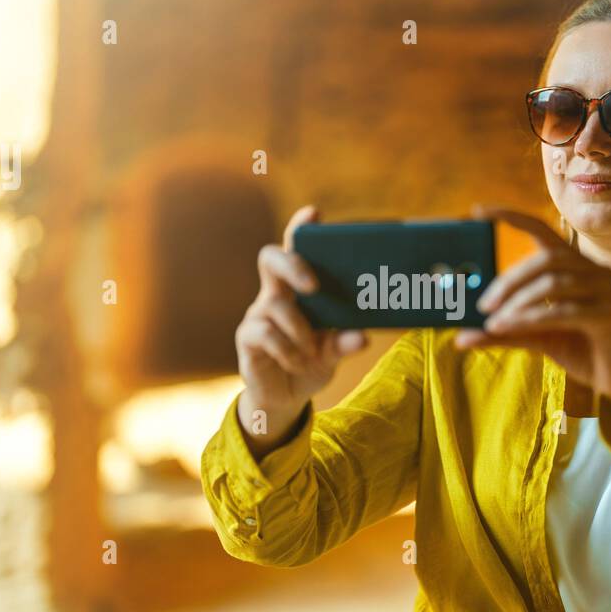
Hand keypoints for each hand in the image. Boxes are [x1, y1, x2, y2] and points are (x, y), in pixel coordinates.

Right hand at [235, 205, 367, 452]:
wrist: (284, 398)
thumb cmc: (310, 362)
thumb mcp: (333, 352)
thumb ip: (344, 341)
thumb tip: (362, 337)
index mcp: (297, 288)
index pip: (295, 249)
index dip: (301, 229)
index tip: (314, 213)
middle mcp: (274, 294)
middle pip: (270, 258)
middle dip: (293, 264)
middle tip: (313, 285)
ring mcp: (258, 314)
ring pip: (275, 305)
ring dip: (300, 330)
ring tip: (313, 352)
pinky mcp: (247, 337)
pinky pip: (266, 334)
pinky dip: (289, 350)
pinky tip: (299, 362)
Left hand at [454, 205, 610, 416]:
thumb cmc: (582, 349)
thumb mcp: (537, 337)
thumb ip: (504, 333)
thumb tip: (462, 338)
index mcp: (575, 266)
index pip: (542, 230)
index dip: (511, 216)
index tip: (477, 211)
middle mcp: (593, 270)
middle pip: (545, 260)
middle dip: (509, 281)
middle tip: (484, 305)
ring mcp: (605, 291)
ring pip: (553, 284)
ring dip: (518, 303)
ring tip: (494, 323)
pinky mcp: (609, 315)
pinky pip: (564, 311)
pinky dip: (531, 318)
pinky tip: (509, 328)